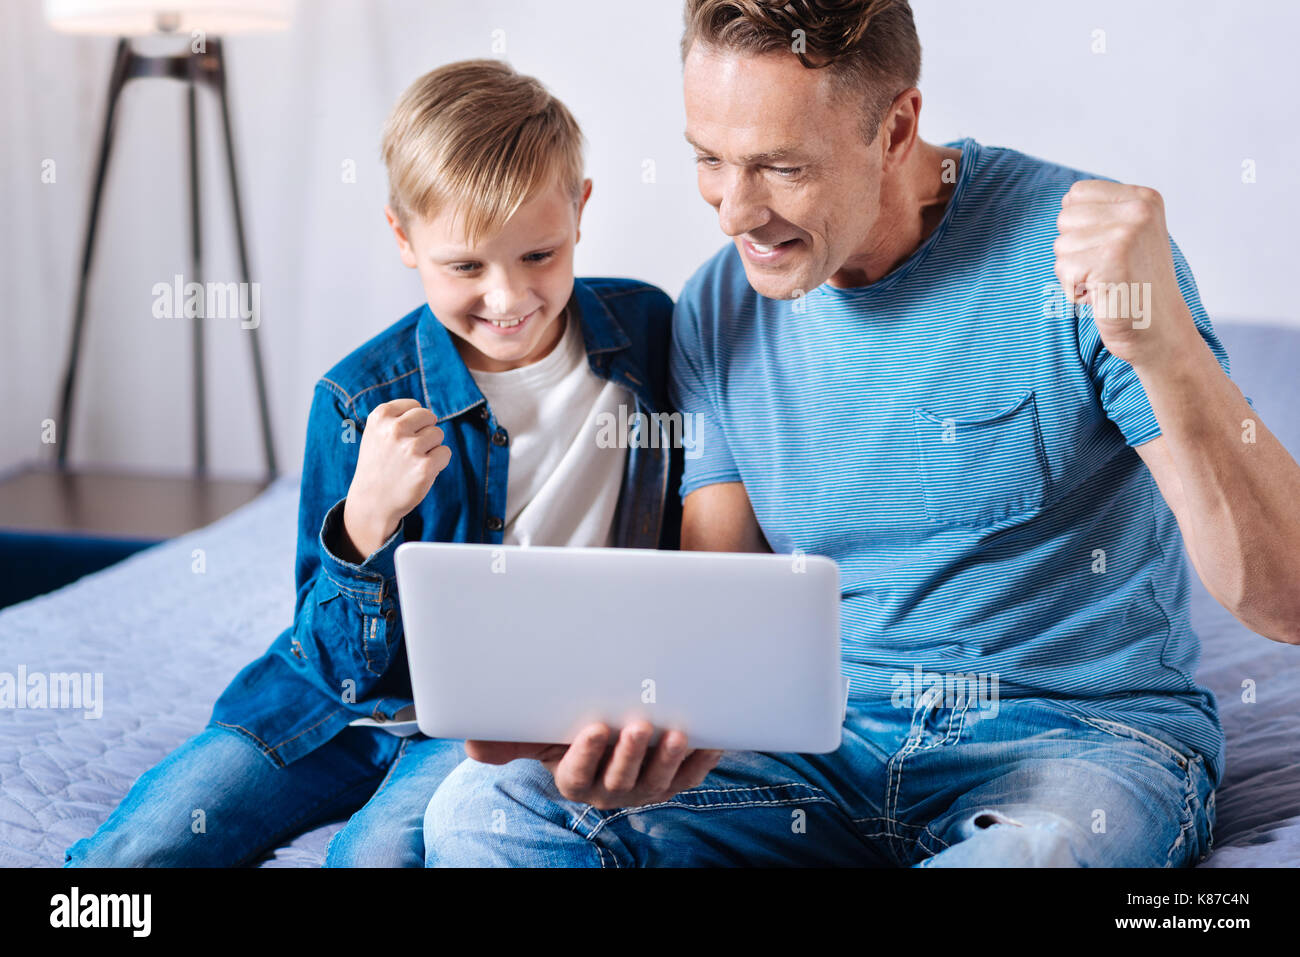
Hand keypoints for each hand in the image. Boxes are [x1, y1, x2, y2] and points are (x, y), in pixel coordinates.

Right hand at [342, 398, 450, 559]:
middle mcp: (394, 429)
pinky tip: (421, 472)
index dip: (413, 423)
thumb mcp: (377, 433)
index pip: (414, 406)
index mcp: (380, 416)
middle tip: (409, 451)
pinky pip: (445, 453)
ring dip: (431, 448)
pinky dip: (438, 463)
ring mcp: (410, 448)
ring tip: (412, 463)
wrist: (372, 502)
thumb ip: (397, 418)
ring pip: (438, 434)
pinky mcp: (425, 466)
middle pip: (429, 417)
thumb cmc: (379, 465)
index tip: (401, 438)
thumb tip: (429, 413)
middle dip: (425, 432)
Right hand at [466, 720, 724, 809]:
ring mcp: (646, 786)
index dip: (587, 755)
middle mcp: (612, 790)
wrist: (607, 732)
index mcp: (576, 780)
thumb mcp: (538, 735)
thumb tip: (470, 745)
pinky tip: (711, 737)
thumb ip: (508, 740)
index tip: (593, 729)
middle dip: (630, 755)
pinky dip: (702, 757)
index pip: (579, 775)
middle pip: (622, 779)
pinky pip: (692, 773)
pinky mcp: (676, 778)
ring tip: (675, 734)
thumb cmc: (566, 730)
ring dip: (668, 759)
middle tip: (636, 726)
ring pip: (660, 781)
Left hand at [1054, 180, 1197, 369]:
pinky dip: (1074, 291)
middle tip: (1107, 271)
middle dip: (1075, 252)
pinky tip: (1103, 296)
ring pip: (1061, 246)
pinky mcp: (1110, 260)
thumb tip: (1065, 200)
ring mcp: (1126, 234)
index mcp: (1143, 199)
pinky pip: (1062, 271)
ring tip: (1107, 283)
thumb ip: (1103, 214)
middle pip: (1064, 219)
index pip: (1076, 194)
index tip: (1109, 251)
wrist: (1160, 332)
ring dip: (1075, 273)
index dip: (1079, 228)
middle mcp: (1138, 210)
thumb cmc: (1135, 287)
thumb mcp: (1129, 237)